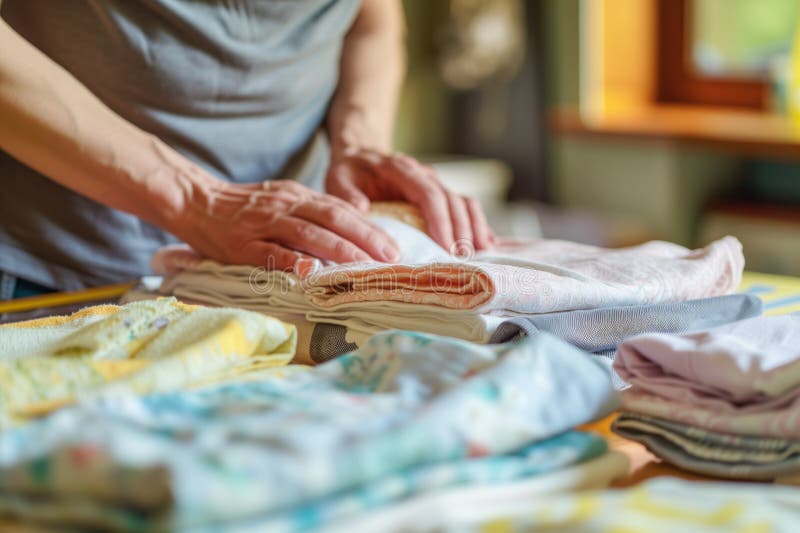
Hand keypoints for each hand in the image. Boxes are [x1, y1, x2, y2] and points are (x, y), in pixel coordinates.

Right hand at [171, 179, 399, 273]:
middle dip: (364, 238)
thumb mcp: (281, 202)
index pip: (340, 210)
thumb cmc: (242, 208)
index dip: (368, 228)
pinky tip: (310, 272)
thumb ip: (310, 215)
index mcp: (297, 196)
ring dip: (338, 249)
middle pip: (332, 218)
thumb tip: (347, 233)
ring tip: (362, 265)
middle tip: (390, 257)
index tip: (393, 246)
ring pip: (307, 233)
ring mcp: (263, 224)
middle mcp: (285, 206)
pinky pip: (269, 253)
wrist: (194, 199)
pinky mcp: (241, 244)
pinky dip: (291, 261)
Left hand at [326, 148, 494, 253]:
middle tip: (465, 258)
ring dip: (474, 226)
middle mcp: (423, 173)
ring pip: (462, 201)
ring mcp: (434, 182)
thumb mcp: (338, 179)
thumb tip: (361, 208)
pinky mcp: (439, 193)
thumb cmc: (349, 172)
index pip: (428, 193)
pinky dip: (477, 223)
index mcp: (400, 169)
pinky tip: (485, 243)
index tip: (446, 245)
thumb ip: (347, 194)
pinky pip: (464, 205)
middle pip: (450, 200)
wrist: (360, 156)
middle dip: (461, 229)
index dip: (440, 219)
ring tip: (481, 253)